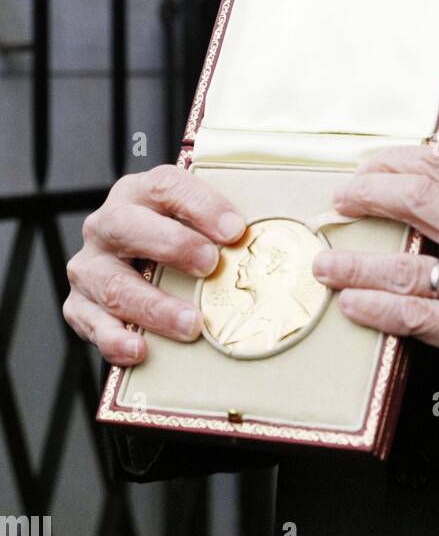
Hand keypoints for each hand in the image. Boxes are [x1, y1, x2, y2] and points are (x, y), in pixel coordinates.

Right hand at [63, 164, 245, 364]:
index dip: (200, 205)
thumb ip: (221, 224)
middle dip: (172, 246)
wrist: (134, 261)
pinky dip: (115, 338)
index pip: (165, 186)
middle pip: (128, 226)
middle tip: (210, 265)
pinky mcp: (79, 305)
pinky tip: (140, 348)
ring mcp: (90, 266)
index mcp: (138, 193)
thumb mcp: (194, 221)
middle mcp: (107, 225)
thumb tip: (263, 241)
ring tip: (191, 324)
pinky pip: (90, 323)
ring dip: (154, 306)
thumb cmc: (175, 240)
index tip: (234, 229)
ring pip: (114, 283)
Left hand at [313, 144, 438, 438]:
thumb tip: (409, 185)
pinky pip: (413, 316)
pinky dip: (375, 308)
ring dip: (354, 263)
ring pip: (404, 266)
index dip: (392, 161)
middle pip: (417, 200)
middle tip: (337, 204)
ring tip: (325, 263)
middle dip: (365, 197)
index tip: (361, 169)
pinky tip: (352, 304)